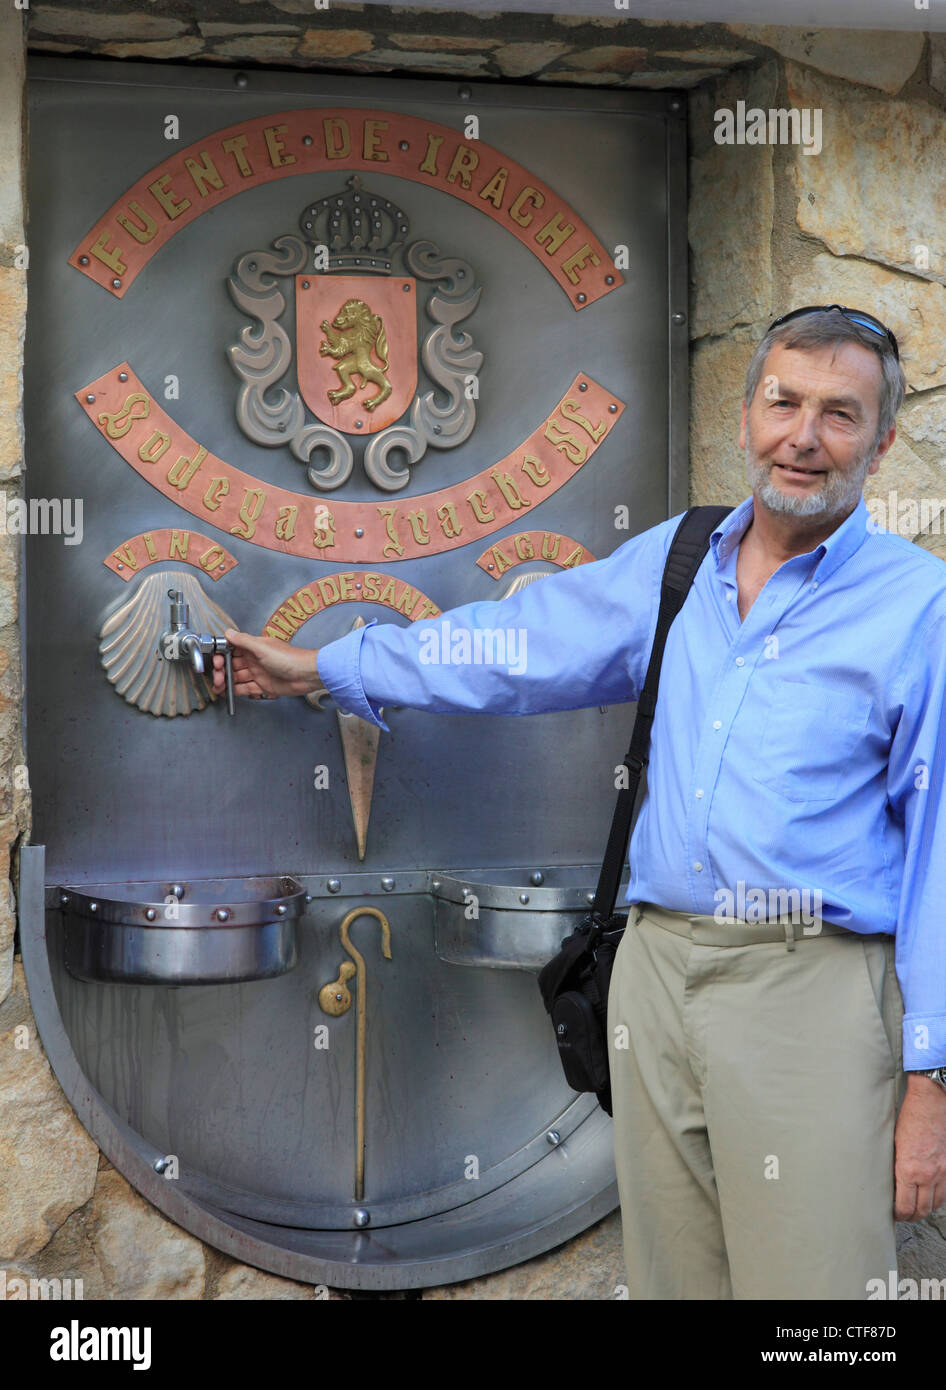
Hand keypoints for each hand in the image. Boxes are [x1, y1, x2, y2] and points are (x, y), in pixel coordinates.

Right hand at [211, 629, 323, 700]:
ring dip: (226, 682)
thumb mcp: (263, 648)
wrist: (307, 675)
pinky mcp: (263, 686)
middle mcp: (254, 660)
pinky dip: (235, 691)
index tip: (215, 661)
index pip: (232, 649)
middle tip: (217, 677)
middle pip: (232, 665)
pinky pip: (245, 688)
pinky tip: (227, 693)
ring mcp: (258, 673)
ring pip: (237, 678)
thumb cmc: (289, 658)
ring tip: (217, 687)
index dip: (221, 655)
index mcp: (253, 648)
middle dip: (222, 671)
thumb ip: (244, 641)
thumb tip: (228, 632)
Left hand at [894, 1074, 945, 1218]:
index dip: (898, 1215)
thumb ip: (895, 1166)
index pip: (904, 1206)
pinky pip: (945, 1194)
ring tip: (915, 1208)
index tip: (893, 1213)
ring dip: (924, 1210)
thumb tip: (889, 1183)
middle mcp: (927, 1175)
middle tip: (903, 1215)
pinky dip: (937, 1199)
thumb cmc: (909, 1119)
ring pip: (934, 1205)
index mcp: (908, 1170)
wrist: (930, 1104)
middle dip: (910, 1216)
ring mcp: (941, 1173)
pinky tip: (929, 1197)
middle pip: (920, 1210)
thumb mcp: (893, 1144)